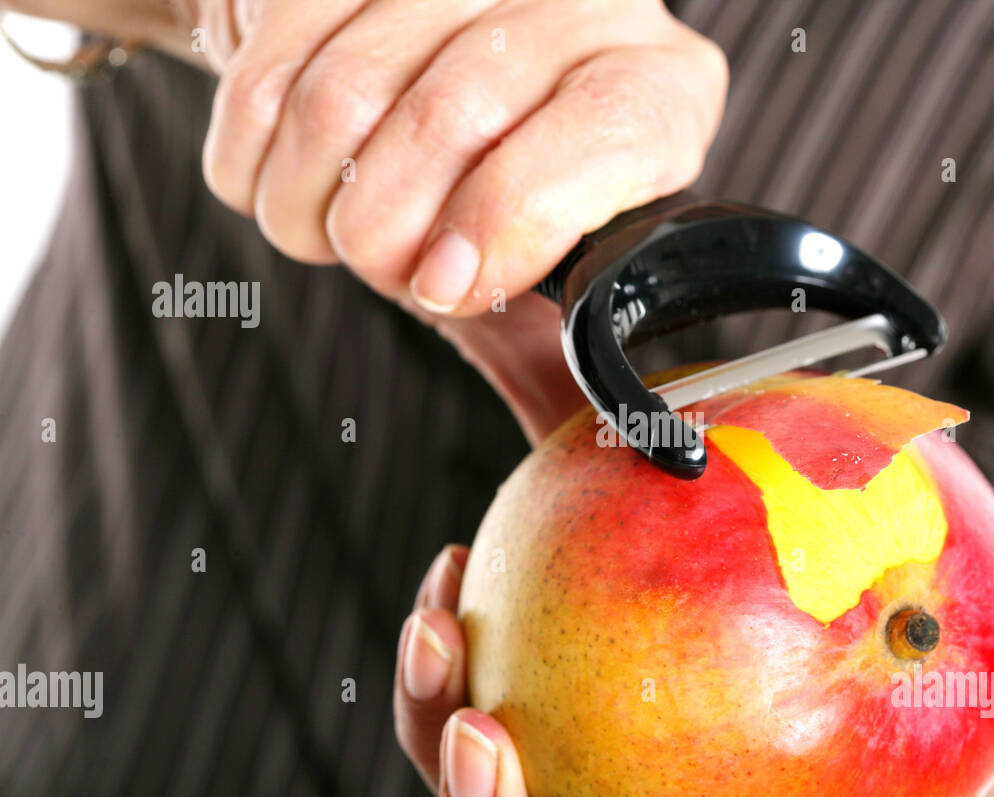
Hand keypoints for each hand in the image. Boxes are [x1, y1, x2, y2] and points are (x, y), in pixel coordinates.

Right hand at [190, 0, 726, 440]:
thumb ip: (569, 364)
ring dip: (310, 196)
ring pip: (346, 87)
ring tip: (331, 229)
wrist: (411, 86)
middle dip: (390, 228)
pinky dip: (251, 146)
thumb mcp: (549, 280)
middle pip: (456, 110)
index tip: (444, 288)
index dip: (511, 218)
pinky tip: (279, 175)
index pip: (601, 135)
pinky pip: (270, 51)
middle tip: (387, 269)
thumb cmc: (491, 201)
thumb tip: (628, 465)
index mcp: (659, 91)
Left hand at [394, 549, 993, 796]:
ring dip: (442, 724)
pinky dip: (472, 636)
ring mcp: (605, 776)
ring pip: (488, 794)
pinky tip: (468, 559)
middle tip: (482, 739)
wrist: (934, 693)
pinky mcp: (574, 702)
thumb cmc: (984, 737)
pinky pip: (503, 685)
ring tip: (443, 620)